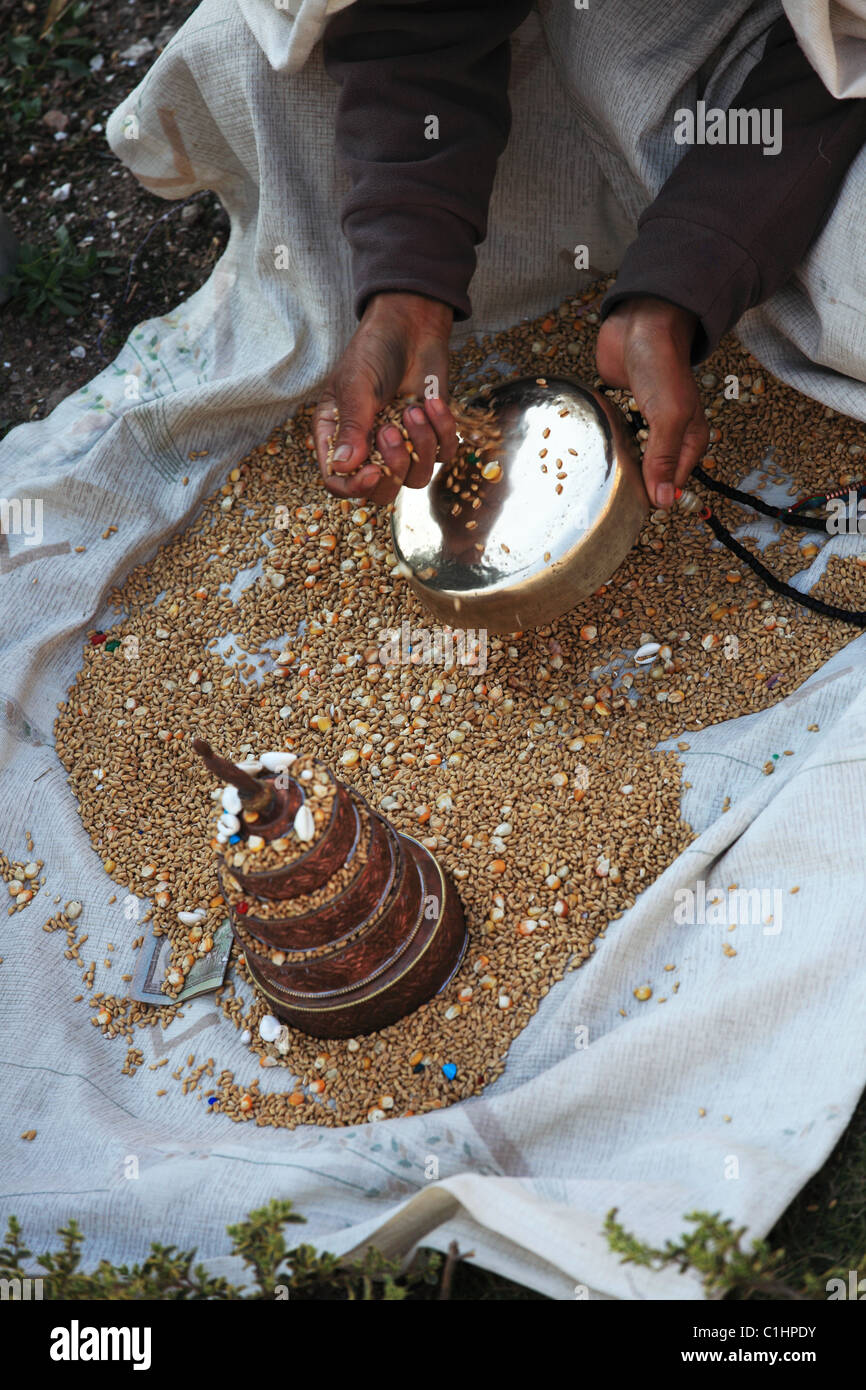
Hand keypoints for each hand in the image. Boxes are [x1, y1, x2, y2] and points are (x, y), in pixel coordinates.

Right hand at [313, 291, 457, 504]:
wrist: (411, 326)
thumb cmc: (374, 350)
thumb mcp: (356, 385)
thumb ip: (352, 426)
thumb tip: (344, 466)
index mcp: (339, 437)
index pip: (340, 482)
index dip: (356, 487)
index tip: (374, 472)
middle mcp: (369, 448)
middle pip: (381, 492)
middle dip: (393, 466)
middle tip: (391, 430)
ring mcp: (403, 445)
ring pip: (416, 477)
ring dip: (420, 445)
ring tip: (414, 409)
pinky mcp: (432, 435)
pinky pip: (444, 454)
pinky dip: (443, 430)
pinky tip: (432, 402)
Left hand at [595, 296, 708, 508]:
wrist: (639, 322)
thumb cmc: (662, 364)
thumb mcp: (669, 416)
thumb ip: (664, 457)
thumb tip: (663, 502)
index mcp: (689, 442)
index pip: (671, 486)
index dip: (651, 498)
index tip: (627, 508)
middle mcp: (667, 437)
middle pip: (648, 475)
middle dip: (630, 484)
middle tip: (604, 495)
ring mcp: (642, 425)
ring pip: (627, 459)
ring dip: (613, 464)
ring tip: (591, 476)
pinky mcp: (620, 413)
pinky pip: (610, 438)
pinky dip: (601, 443)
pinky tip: (587, 450)